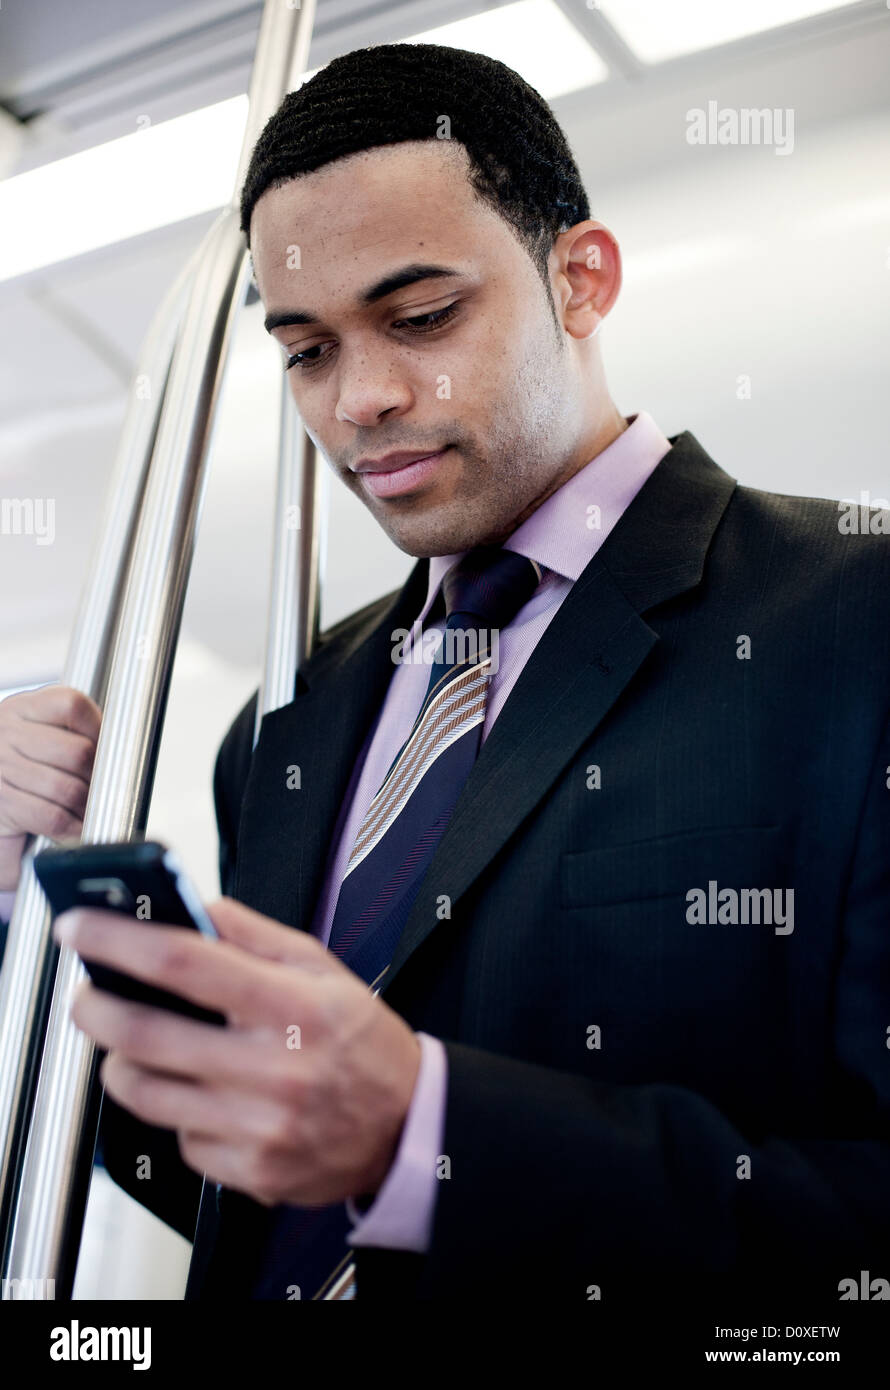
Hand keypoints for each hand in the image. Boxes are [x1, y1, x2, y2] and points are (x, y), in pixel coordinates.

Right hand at [0, 685, 100, 889]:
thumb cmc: (21, 762)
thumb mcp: (41, 732)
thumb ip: (73, 730)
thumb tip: (116, 745)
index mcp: (23, 709)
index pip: (73, 706)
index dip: (98, 730)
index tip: (104, 747)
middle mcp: (9, 733)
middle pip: (78, 752)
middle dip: (97, 776)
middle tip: (101, 785)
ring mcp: (3, 768)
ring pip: (69, 789)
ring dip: (87, 806)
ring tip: (89, 808)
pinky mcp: (3, 804)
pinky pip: (53, 817)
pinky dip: (73, 827)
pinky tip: (76, 826)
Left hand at [53, 897, 421, 1206]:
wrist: (406, 1125)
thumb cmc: (360, 1043)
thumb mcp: (322, 968)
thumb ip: (253, 934)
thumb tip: (193, 908)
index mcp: (292, 1005)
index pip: (185, 962)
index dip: (119, 941)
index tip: (82, 928)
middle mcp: (275, 1068)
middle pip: (146, 1033)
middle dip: (97, 1007)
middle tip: (89, 995)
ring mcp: (260, 1126)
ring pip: (146, 1092)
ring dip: (121, 1063)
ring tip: (136, 1046)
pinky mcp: (250, 1173)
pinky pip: (180, 1140)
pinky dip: (177, 1114)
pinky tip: (202, 1097)